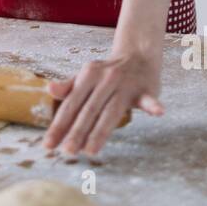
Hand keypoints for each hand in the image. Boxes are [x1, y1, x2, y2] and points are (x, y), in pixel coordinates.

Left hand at [41, 51, 164, 156]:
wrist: (139, 53)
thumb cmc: (108, 71)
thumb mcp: (86, 76)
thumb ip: (69, 87)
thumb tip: (49, 90)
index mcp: (88, 76)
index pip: (71, 104)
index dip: (59, 124)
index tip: (48, 145)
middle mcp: (106, 79)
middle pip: (90, 110)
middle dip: (77, 132)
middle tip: (67, 151)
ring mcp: (126, 84)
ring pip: (112, 111)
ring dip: (101, 131)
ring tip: (90, 151)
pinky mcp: (146, 89)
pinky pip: (149, 99)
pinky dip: (153, 105)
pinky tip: (158, 112)